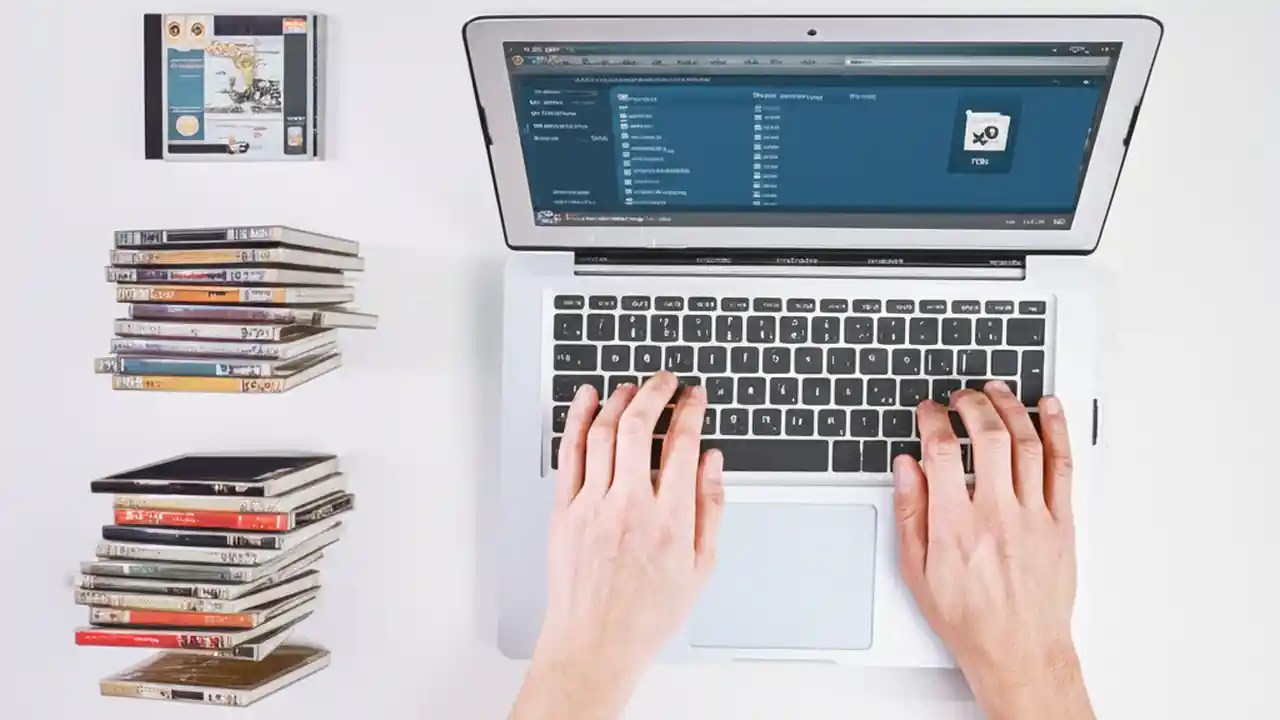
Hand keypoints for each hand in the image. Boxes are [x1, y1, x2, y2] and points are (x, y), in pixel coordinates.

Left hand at [511, 372, 724, 719]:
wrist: (594, 644)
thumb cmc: (646, 614)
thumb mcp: (700, 568)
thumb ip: (710, 509)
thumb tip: (712, 462)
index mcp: (669, 520)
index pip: (682, 445)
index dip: (690, 411)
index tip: (694, 397)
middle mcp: (629, 506)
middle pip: (639, 427)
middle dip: (655, 392)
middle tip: (665, 380)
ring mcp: (592, 506)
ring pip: (603, 433)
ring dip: (619, 400)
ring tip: (631, 387)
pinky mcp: (564, 511)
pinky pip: (570, 454)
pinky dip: (577, 420)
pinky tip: (586, 400)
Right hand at [894, 382, 1091, 719]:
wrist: (1018, 651)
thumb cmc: (968, 617)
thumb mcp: (917, 570)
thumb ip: (910, 513)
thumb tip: (907, 468)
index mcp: (955, 526)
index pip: (943, 452)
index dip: (932, 420)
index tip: (928, 411)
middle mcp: (997, 515)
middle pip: (988, 437)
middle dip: (971, 404)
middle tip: (960, 396)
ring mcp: (1034, 516)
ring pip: (1027, 443)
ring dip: (1010, 408)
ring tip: (996, 391)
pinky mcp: (1061, 523)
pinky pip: (1062, 466)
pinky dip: (1057, 431)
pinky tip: (1049, 410)